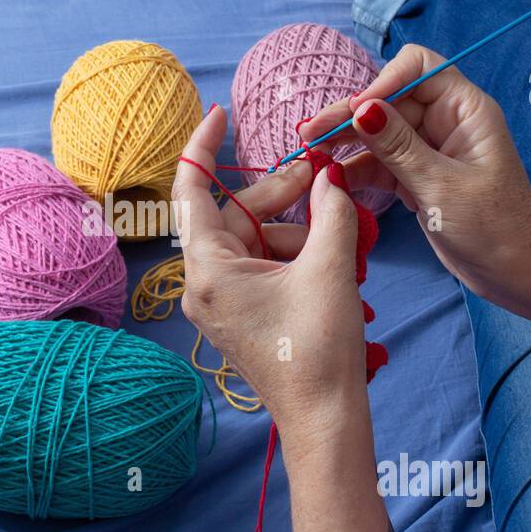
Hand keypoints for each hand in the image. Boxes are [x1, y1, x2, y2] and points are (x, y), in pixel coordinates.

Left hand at [172, 105, 369, 455]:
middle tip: (322, 177)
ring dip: (297, 230)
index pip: (191, 191)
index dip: (203, 146)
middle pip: (234, 215)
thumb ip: (330, 210)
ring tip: (339, 239)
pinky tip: (331, 260)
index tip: (222, 113)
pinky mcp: (241, 315)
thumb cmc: (319, 348)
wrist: (324, 418)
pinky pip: (261, 266)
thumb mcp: (330, 267)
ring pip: (254, 240)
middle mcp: (204, 284)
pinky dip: (295, 255)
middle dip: (281, 195)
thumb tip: (330, 175)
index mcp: (209, 270)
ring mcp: (221, 302)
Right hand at [300, 44, 530, 326]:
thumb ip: (398, 146)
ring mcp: (428, 149)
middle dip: (349, 115)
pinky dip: (355, 169)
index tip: (354, 111)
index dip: (382, 82)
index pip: (418, 68)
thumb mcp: (441, 186)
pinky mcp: (416, 176)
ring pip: (377, 132)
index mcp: (465, 110)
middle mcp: (445, 121)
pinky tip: (330, 177)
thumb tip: (361, 108)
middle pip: (388, 101)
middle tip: (309, 133)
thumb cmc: (494, 228)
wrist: (515, 273)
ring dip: (345, 142)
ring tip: (311, 155)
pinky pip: (379, 162)